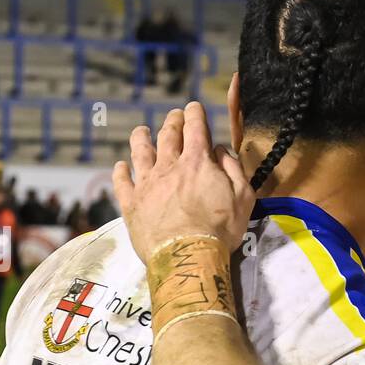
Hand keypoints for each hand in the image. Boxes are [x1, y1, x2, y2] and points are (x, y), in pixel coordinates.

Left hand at [112, 102, 252, 265]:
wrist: (187, 257)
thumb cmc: (220, 230)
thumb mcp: (243, 198)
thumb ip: (233, 169)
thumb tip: (221, 150)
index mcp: (197, 163)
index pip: (195, 128)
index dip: (195, 114)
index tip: (194, 108)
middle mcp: (169, 167)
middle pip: (168, 135)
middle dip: (172, 121)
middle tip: (175, 116)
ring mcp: (146, 184)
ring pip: (140, 151)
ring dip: (141, 137)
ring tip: (142, 131)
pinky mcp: (131, 203)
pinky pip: (121, 181)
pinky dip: (120, 170)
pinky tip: (120, 166)